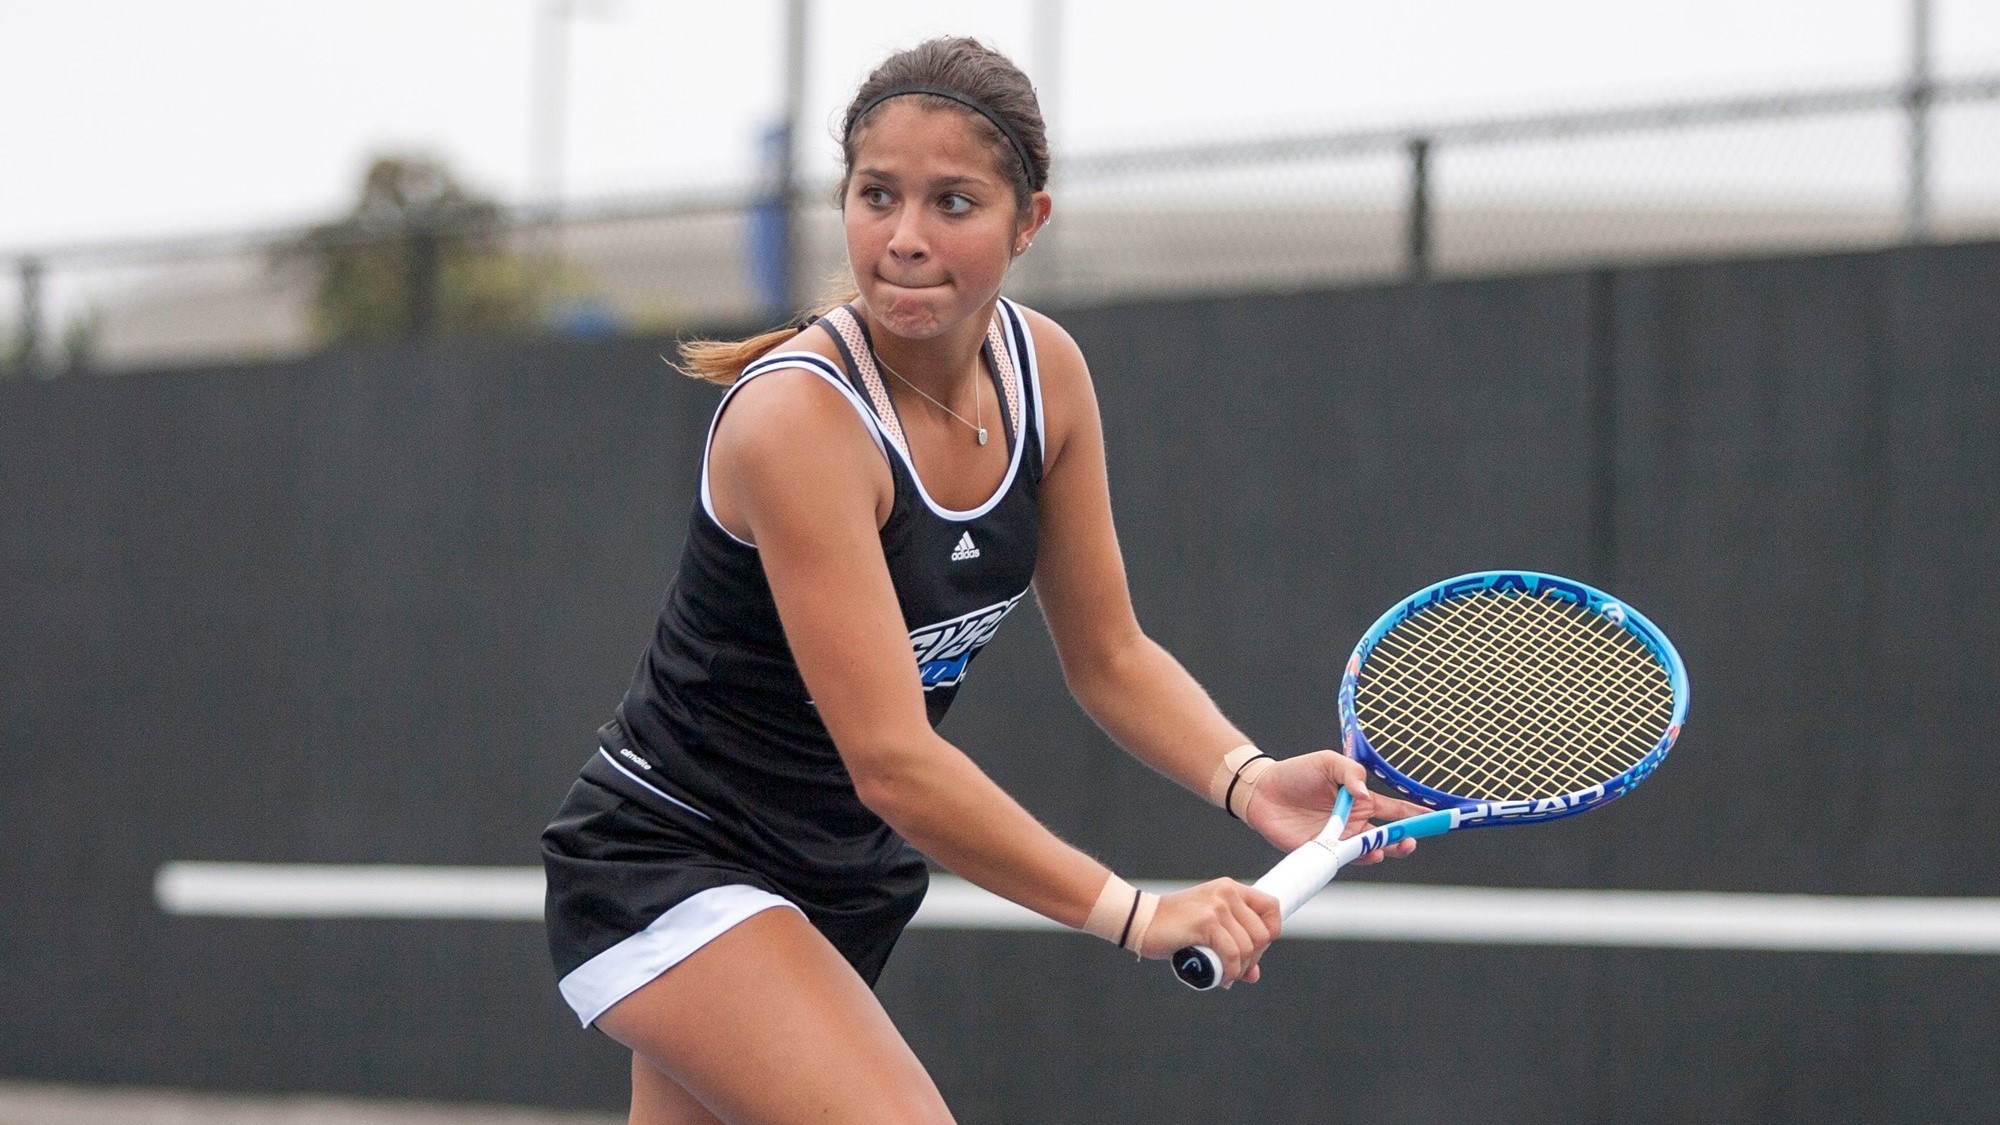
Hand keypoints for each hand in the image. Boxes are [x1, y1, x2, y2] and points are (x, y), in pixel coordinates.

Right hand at [1137, 878, 1280, 986]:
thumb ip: (1233, 945)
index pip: (1272, 907)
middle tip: (1236, 970)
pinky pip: (1232, 954)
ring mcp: (1217, 906)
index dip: (1271, 932)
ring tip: (1226, 975)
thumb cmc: (1173, 927)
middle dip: (1253, 959)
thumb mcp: (1208, 929)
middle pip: (1263, 934)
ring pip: (1248, 947)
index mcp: (1231, 889)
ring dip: (1240, 969)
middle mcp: (1227, 893)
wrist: (1140, 920)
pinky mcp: (1206, 922)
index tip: (1256, 950)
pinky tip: (1221, 978)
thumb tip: (1253, 975)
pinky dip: (1230, 972)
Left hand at [1244, 749, 1430, 863]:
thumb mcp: (1327, 762)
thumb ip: (1349, 773)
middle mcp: (1354, 822)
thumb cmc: (1296, 772)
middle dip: (1405, 839)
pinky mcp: (1322, 850)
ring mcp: (1339, 838)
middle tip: (1412, 840)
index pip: (1397, 810)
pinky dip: (1358, 857)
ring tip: (1395, 846)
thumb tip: (1364, 793)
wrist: (1261, 790)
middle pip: (1389, 835)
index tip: (1439, 818)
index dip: (1418, 814)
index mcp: (1360, 800)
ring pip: (1370, 850)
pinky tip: (1368, 852)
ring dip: (1385, 850)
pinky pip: (1344, 858)